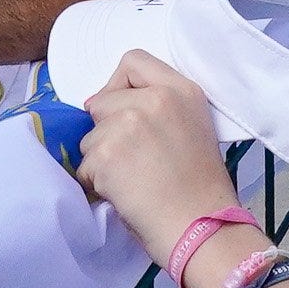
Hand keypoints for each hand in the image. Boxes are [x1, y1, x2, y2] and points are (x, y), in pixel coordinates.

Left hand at [79, 50, 240, 271]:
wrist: (202, 226)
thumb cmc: (200, 187)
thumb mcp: (194, 127)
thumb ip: (159, 107)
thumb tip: (106, 106)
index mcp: (181, 90)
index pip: (132, 60)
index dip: (118, 86)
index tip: (121, 110)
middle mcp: (154, 99)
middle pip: (101, 101)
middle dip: (106, 129)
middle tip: (130, 158)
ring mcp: (128, 124)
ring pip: (89, 137)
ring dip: (101, 160)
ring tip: (132, 180)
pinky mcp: (107, 154)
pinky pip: (85, 164)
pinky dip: (97, 183)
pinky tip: (124, 194)